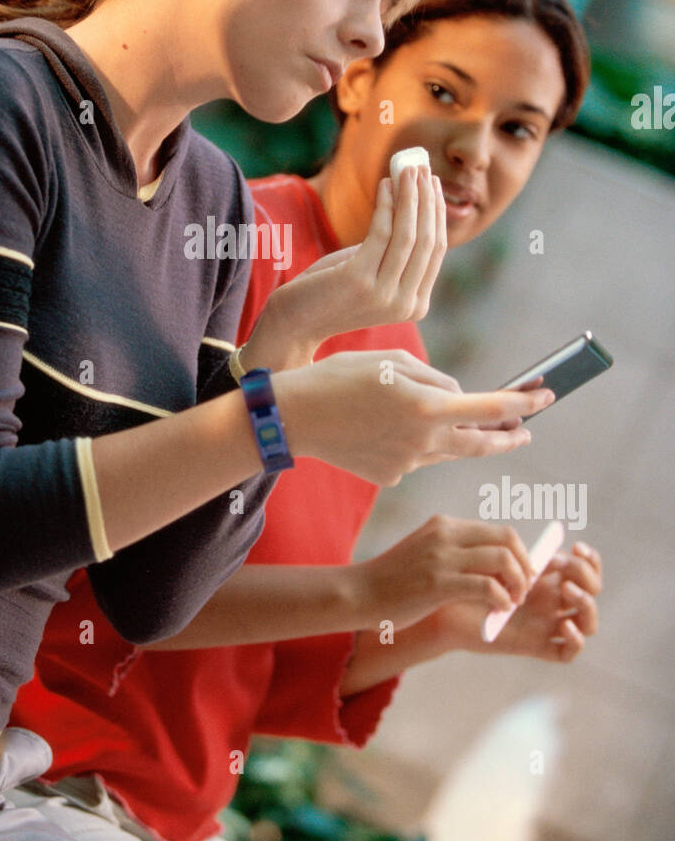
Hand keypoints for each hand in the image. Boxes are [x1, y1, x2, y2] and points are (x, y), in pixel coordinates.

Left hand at [244, 166, 445, 368]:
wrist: (294, 322)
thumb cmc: (330, 292)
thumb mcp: (371, 271)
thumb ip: (393, 250)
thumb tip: (410, 203)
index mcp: (415, 305)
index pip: (436, 250)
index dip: (436, 213)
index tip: (431, 184)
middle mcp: (406, 304)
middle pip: (427, 240)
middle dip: (427, 199)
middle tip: (422, 168)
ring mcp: (385, 295)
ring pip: (408, 234)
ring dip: (409, 196)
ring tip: (406, 169)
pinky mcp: (360, 280)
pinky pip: (382, 233)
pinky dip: (386, 204)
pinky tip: (384, 184)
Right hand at [276, 349, 553, 486]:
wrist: (294, 418)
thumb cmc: (341, 378)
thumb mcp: (393, 364)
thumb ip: (435, 381)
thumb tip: (457, 399)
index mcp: (429, 407)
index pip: (494, 408)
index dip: (525, 402)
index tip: (547, 396)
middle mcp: (425, 441)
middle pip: (482, 443)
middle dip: (508, 436)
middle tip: (525, 431)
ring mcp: (408, 464)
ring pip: (449, 452)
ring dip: (464, 440)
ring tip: (476, 430)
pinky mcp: (389, 476)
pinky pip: (415, 458)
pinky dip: (414, 444)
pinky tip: (388, 429)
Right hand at [353, 514, 535, 630]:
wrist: (359, 593)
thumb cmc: (393, 580)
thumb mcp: (426, 552)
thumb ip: (455, 552)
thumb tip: (496, 568)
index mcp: (444, 525)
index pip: (500, 532)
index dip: (520, 555)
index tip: (522, 577)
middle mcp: (446, 534)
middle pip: (507, 540)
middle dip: (525, 567)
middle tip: (524, 590)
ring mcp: (442, 557)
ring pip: (502, 560)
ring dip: (517, 584)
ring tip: (512, 602)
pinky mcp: (438, 583)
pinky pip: (487, 586)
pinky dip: (501, 599)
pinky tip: (498, 611)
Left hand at [429, 541, 601, 660]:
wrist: (441, 607)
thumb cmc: (464, 579)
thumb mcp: (495, 562)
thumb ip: (521, 555)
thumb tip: (552, 544)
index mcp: (547, 578)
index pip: (585, 569)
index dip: (589, 559)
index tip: (576, 546)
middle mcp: (551, 601)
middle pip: (592, 592)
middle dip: (588, 576)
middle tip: (564, 566)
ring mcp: (545, 624)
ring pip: (588, 623)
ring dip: (586, 604)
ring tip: (566, 590)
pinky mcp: (534, 646)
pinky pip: (566, 652)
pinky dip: (575, 640)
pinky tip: (562, 624)